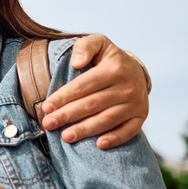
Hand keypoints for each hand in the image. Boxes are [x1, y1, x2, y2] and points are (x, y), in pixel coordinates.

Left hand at [41, 34, 148, 148]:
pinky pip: (129, 131)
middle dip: (67, 115)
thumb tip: (76, 62)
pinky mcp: (141, 116)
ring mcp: (136, 103)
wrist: (136, 69)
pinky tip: (99, 145)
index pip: (83, 86)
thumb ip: (85, 47)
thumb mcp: (99, 43)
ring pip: (107, 119)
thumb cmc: (109, 59)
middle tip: (48, 124)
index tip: (46, 107)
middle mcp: (127, 87)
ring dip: (85, 130)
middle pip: (92, 104)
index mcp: (114, 69)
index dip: (63, 97)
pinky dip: (115, 139)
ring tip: (65, 136)